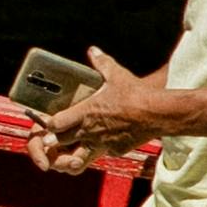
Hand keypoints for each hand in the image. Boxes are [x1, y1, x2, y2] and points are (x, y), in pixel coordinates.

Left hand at [37, 45, 163, 162]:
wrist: (157, 113)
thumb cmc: (135, 94)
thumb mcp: (116, 75)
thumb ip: (102, 63)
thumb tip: (94, 51)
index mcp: (86, 112)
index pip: (55, 123)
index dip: (50, 123)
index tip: (50, 121)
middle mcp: (90, 130)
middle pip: (62, 140)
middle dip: (58, 138)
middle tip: (58, 134)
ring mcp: (102, 143)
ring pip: (78, 155)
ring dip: (74, 151)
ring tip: (76, 144)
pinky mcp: (116, 150)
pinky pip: (104, 152)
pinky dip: (102, 148)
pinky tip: (106, 140)